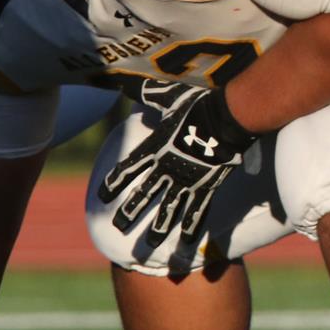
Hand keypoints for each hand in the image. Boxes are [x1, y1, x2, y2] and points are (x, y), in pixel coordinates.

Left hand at [100, 82, 253, 243]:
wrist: (226, 117)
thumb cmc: (199, 104)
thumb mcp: (171, 97)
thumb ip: (151, 95)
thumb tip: (132, 85)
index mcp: (156, 149)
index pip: (128, 168)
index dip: (114, 182)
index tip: (102, 195)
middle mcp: (167, 169)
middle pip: (144, 194)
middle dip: (130, 211)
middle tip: (118, 227)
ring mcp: (187, 181)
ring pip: (168, 210)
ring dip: (157, 229)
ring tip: (149, 245)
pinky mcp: (207, 187)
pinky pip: (197, 212)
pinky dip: (191, 229)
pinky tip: (186, 245)